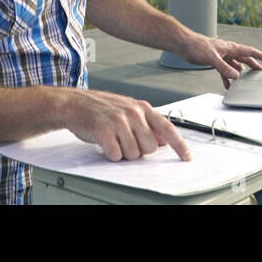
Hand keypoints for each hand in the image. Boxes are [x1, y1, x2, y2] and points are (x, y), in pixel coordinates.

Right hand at [63, 89, 191, 161]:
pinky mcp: (104, 130)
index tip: (187, 157)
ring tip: (113, 140)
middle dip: (139, 151)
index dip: (179, 145)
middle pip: (150, 148)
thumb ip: (148, 124)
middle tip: (125, 141)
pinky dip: (110, 154)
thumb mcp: (128, 111)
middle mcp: (133, 113)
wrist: (74, 104)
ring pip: (133, 154)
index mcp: (142, 108)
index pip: (167, 128)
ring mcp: (119, 121)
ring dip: (123, 153)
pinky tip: (105, 143)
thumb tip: (165, 140)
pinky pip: (116, 155)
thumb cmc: (101, 109)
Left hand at [177, 33, 261, 88]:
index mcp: (231, 48)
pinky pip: (225, 70)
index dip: (260, 56)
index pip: (249, 51)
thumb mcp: (213, 58)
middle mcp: (228, 51)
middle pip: (245, 59)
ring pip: (235, 66)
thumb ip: (224, 68)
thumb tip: (236, 76)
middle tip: (261, 73)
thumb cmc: (198, 46)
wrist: (185, 45)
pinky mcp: (215, 61)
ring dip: (240, 74)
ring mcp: (222, 56)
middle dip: (253, 66)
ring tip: (245, 82)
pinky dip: (227, 77)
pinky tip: (228, 84)